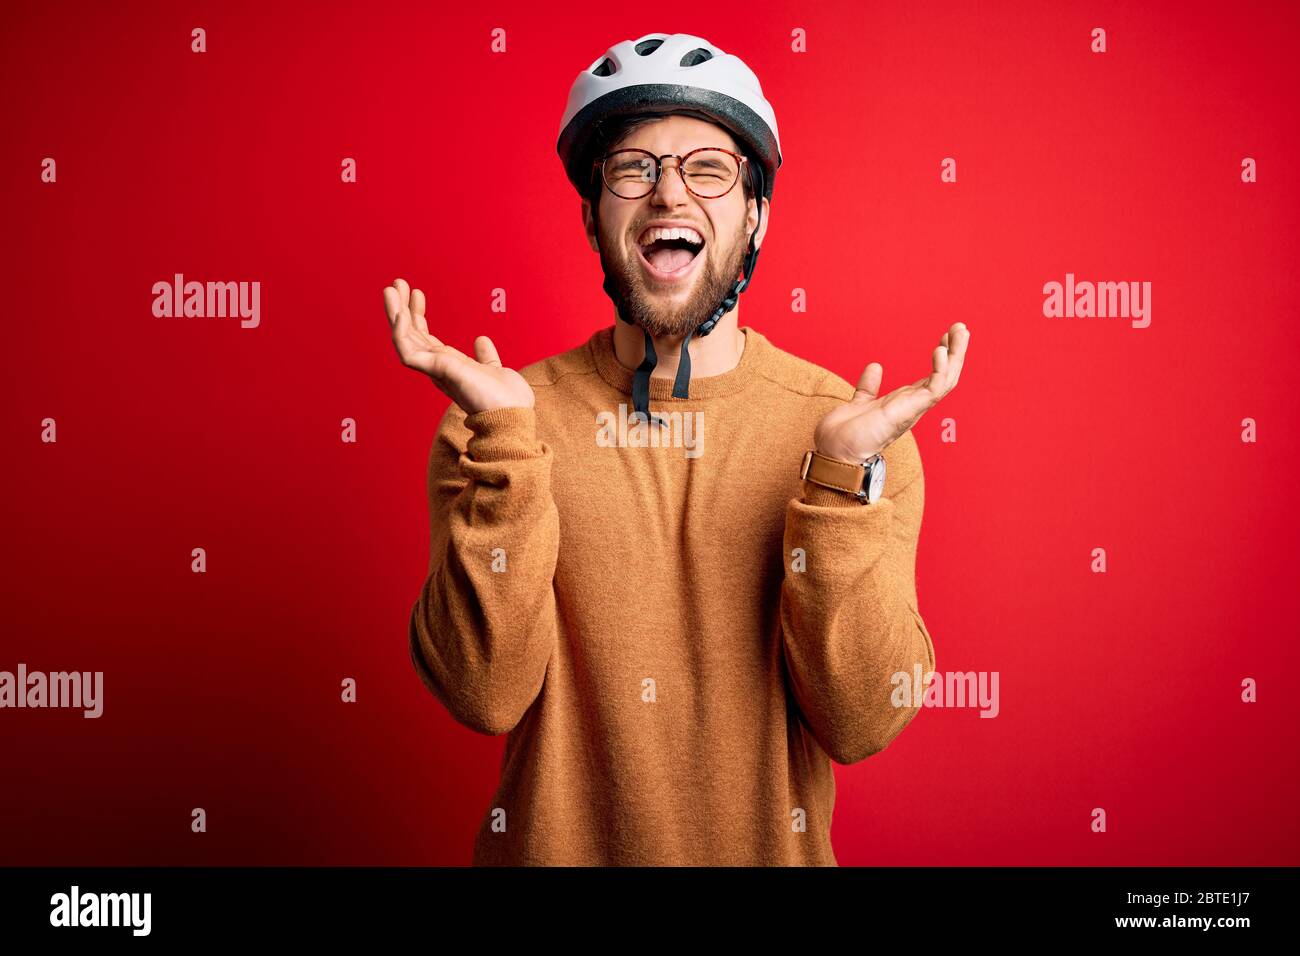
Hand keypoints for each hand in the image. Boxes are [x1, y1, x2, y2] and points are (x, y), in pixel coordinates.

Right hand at [382, 277, 534, 414]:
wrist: (513, 414)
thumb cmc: (505, 399)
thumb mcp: (493, 368)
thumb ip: (485, 355)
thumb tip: (481, 340)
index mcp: (448, 365)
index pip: (424, 336)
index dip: (418, 315)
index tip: (417, 292)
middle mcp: (437, 367)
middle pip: (410, 334)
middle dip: (401, 308)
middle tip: (397, 284)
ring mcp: (435, 369)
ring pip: (404, 340)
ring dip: (395, 314)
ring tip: (391, 290)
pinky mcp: (437, 372)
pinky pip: (408, 353)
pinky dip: (401, 334)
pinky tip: (401, 314)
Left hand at [814, 322, 969, 461]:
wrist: (834, 452)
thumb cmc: (845, 435)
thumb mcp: (860, 402)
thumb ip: (869, 386)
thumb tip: (875, 367)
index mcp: (904, 403)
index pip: (932, 378)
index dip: (942, 358)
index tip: (945, 337)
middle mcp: (913, 406)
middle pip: (944, 377)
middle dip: (955, 352)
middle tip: (961, 328)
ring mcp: (912, 409)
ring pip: (946, 381)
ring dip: (955, 356)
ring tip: (960, 331)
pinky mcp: (907, 412)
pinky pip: (933, 389)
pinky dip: (940, 369)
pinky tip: (940, 351)